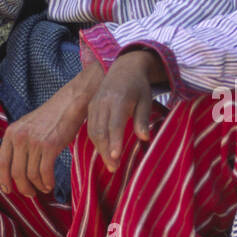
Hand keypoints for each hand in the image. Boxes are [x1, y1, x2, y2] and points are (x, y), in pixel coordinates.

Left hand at [0, 64, 102, 196]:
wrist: (69, 104)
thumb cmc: (51, 117)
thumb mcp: (27, 126)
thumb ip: (19, 143)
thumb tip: (16, 168)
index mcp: (11, 132)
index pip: (2, 162)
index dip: (3, 180)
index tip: (8, 190)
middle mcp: (20, 137)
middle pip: (16, 173)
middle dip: (23, 188)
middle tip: (30, 194)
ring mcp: (34, 142)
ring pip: (31, 175)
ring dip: (37, 186)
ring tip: (43, 188)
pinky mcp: (50, 146)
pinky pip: (44, 173)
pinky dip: (47, 182)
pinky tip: (50, 184)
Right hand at [86, 51, 163, 171]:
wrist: (124, 68)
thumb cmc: (138, 87)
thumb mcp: (146, 100)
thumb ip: (142, 119)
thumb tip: (145, 138)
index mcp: (119, 99)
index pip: (115, 124)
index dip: (114, 141)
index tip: (116, 157)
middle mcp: (103, 102)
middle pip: (101, 131)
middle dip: (106, 151)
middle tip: (114, 168)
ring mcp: (94, 104)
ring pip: (93, 131)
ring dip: (100, 149)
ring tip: (110, 164)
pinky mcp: (90, 107)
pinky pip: (90, 127)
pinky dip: (96, 141)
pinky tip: (104, 151)